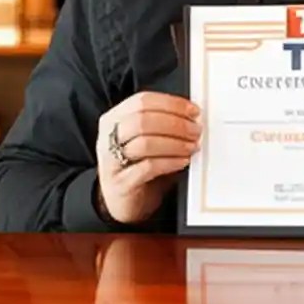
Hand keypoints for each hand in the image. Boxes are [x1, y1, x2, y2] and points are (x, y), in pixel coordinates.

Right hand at [96, 92, 201, 223]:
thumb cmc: (138, 166)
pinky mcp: (121, 183)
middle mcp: (108, 137)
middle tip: (195, 130)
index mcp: (114, 118)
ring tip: (192, 146)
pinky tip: (182, 161)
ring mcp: (111, 161)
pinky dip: (170, 162)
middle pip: (142, 120)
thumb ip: (162, 124)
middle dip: (175, 123)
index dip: (171, 103)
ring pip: (144, 143)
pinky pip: (148, 168)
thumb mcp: (146, 139)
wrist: (121, 202)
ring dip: (175, 143)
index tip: (193, 111)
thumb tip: (192, 116)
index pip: (142, 101)